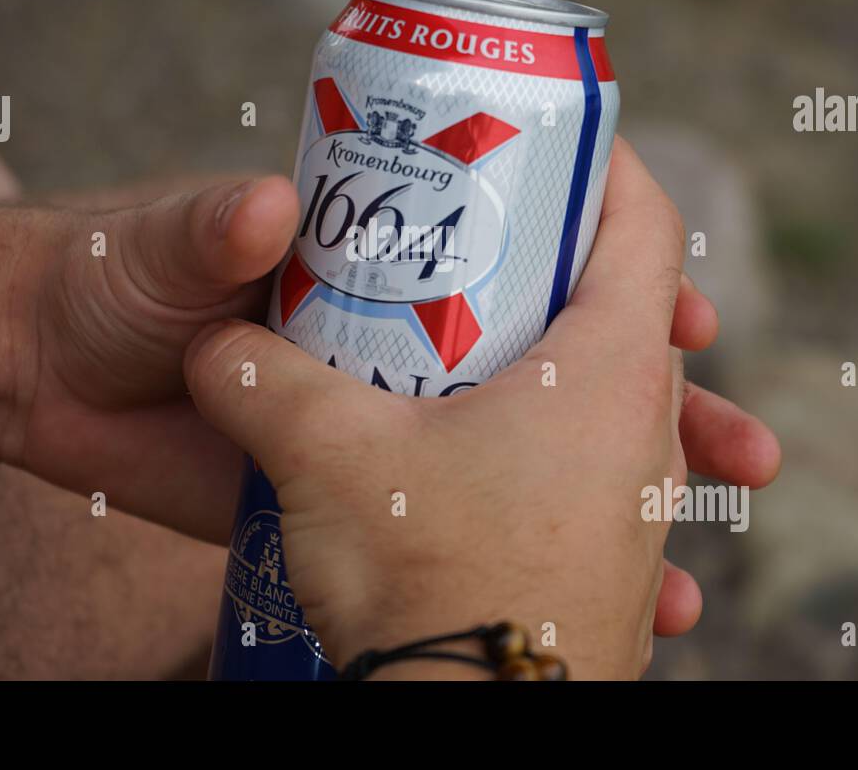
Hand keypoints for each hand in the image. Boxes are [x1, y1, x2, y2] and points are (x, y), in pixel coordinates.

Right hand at [181, 139, 779, 676]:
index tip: (548, 146)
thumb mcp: (328, 457)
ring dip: (554, 361)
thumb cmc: (429, 585)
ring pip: (614, 396)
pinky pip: (592, 470)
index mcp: (611, 376)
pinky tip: (479, 460)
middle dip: (561, 266)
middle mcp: (646, 436)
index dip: (602, 168)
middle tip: (489, 244)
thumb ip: (258, 377)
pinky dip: (545, 441)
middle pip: (629, 310)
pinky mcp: (607, 561)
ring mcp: (635, 506)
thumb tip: (209, 348)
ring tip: (475, 350)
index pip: (648, 228)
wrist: (469, 734)